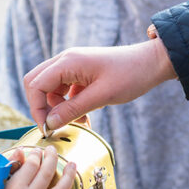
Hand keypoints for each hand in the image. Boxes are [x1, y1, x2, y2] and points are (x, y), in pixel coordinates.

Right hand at [0, 145, 84, 188]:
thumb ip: (10, 166)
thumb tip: (22, 151)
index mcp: (15, 188)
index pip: (32, 165)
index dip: (36, 154)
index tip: (37, 151)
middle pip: (47, 174)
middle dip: (52, 158)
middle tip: (53, 151)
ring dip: (69, 177)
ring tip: (73, 166)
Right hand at [23, 38, 175, 130]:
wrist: (152, 62)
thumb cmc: (130, 75)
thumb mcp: (101, 97)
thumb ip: (72, 110)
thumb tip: (49, 124)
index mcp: (68, 62)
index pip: (36, 85)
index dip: (37, 109)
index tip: (48, 128)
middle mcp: (65, 60)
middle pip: (36, 82)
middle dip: (41, 106)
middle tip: (54, 125)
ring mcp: (71, 65)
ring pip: (49, 87)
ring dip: (56, 107)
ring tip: (77, 121)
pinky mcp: (79, 71)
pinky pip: (62, 88)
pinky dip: (67, 103)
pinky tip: (83, 115)